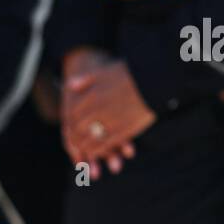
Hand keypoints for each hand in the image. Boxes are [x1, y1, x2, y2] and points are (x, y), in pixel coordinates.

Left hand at [61, 53, 155, 179]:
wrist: (153, 81)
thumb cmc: (129, 74)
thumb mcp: (105, 71)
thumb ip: (86, 79)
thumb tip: (69, 86)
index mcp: (91, 95)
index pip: (72, 114)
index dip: (70, 122)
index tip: (70, 125)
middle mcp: (98, 109)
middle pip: (78, 129)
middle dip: (75, 137)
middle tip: (74, 141)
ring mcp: (111, 122)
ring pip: (90, 140)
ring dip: (84, 147)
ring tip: (83, 149)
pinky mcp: (123, 131)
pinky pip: (105, 145)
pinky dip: (97, 150)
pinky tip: (96, 152)